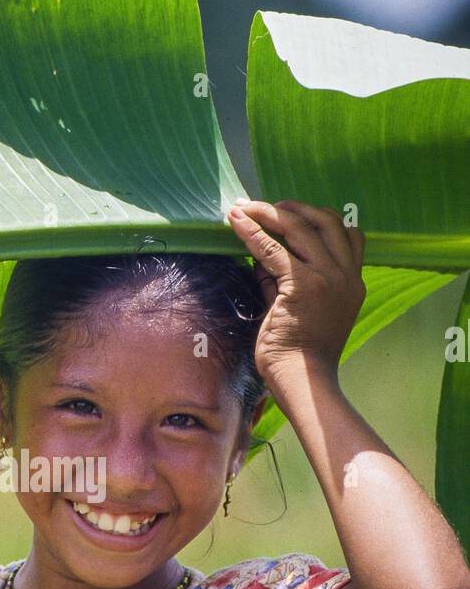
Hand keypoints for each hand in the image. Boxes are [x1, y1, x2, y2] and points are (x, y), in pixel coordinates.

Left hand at [227, 198, 366, 388]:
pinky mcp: (303, 285)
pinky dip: (252, 232)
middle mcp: (346, 276)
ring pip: (300, 228)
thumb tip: (259, 261)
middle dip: (294, 207)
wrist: (304, 382)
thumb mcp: (297, 311)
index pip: (348, 234)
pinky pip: (272, 249)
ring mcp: (328, 279)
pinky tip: (235, 223)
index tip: (291, 212)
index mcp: (353, 283)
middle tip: (265, 205)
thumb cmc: (299, 356)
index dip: (319, 217)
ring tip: (245, 208)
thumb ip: (282, 284)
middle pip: (326, 221)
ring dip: (269, 212)